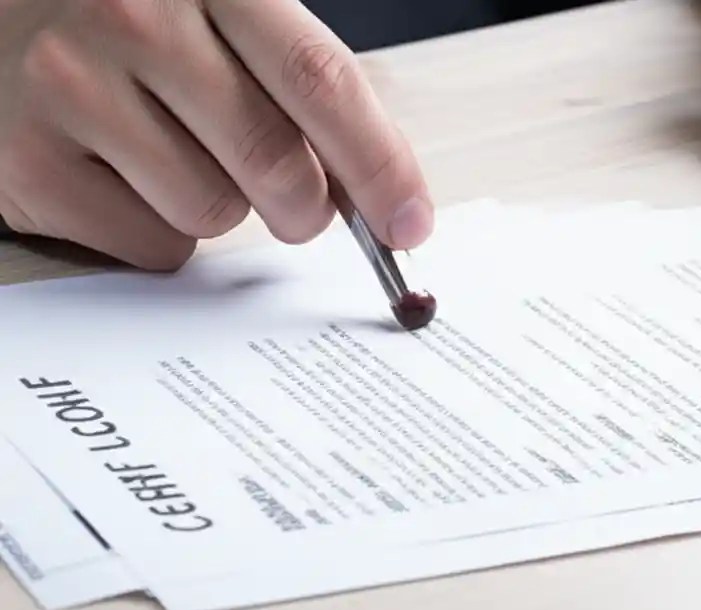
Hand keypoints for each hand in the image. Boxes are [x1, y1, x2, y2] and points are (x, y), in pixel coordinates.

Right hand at [0, 0, 432, 269]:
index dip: (379, 165)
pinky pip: (152, 243)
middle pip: (275, 162)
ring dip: (218, 207)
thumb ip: (297, 86)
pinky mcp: (30, 160)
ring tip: (172, 153)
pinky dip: (159, 230)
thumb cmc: (129, 23)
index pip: (320, 81)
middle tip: (297, 203)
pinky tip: (123, 176)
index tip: (410, 223)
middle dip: (307, 207)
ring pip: (213, 211)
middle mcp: (134, 17)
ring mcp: (71, 85)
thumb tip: (376, 196)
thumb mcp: (219, 16)